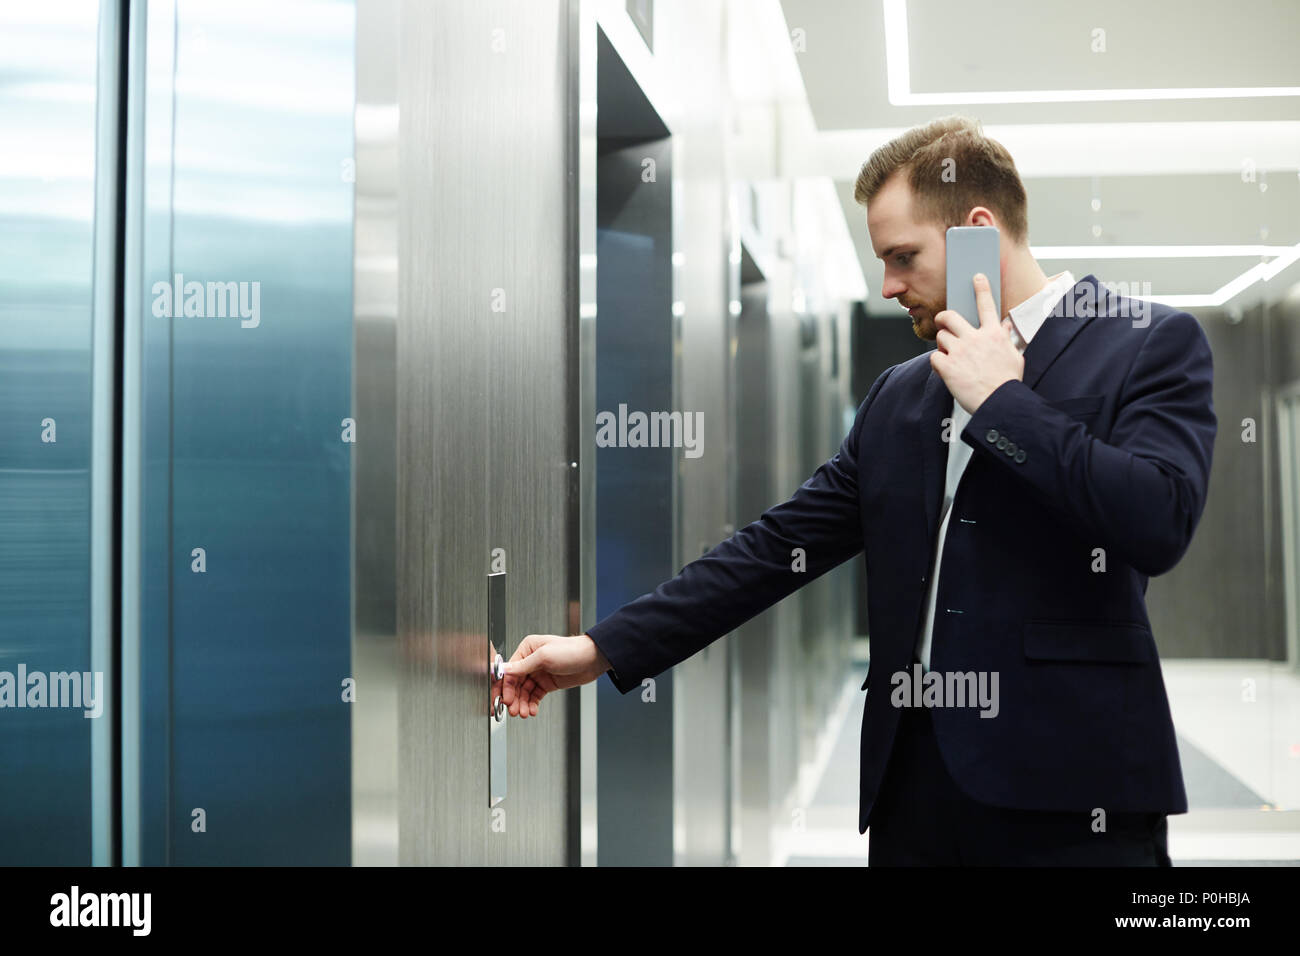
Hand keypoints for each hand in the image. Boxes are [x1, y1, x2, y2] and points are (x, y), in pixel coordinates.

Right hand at [502, 634, 611, 717]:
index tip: (504, 699)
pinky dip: (532, 704)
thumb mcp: (544, 656)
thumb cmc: (571, 650)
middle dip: (514, 698)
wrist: (592, 659)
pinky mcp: (547, 683)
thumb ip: (523, 665)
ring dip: (522, 703)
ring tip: (523, 713)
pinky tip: (532, 710)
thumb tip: (505, 670)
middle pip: (515, 683)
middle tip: (513, 710)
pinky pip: (535, 696)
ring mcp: (539, 673)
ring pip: (524, 692)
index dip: (505, 686)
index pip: (510, 670)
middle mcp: (530, 661)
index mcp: (527, 649)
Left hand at [930, 273, 1022, 414]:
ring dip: (943, 345)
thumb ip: (1007, 340)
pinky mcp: (947, 366)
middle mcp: (975, 338)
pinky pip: (934, 357)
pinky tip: (946, 370)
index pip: (986, 305)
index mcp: (994, 334)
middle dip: (943, 317)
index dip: (981, 289)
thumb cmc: (1008, 383)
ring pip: (941, 337)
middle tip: (942, 322)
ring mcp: (960, 351)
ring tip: (951, 356)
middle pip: (950, 316)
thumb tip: (1005, 326)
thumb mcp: (1015, 357)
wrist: (1000, 402)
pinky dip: (938, 363)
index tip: (976, 277)